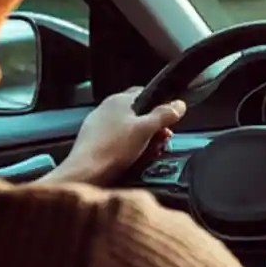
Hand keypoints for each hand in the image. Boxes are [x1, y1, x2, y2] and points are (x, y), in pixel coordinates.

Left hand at [47, 87, 185, 185]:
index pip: (145, 93)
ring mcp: (98, 126)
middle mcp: (106, 109)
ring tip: (150, 152)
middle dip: (154, 127)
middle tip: (163, 140)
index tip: (170, 119)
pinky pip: (118, 141)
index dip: (161, 105)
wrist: (86, 173)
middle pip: (138, 113)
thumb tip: (179, 104)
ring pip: (129, 129)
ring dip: (144, 139)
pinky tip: (134, 159)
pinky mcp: (94, 142)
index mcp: (118, 99)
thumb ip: (164, 115)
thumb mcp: (146, 129)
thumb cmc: (115, 147)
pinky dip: (129, 148)